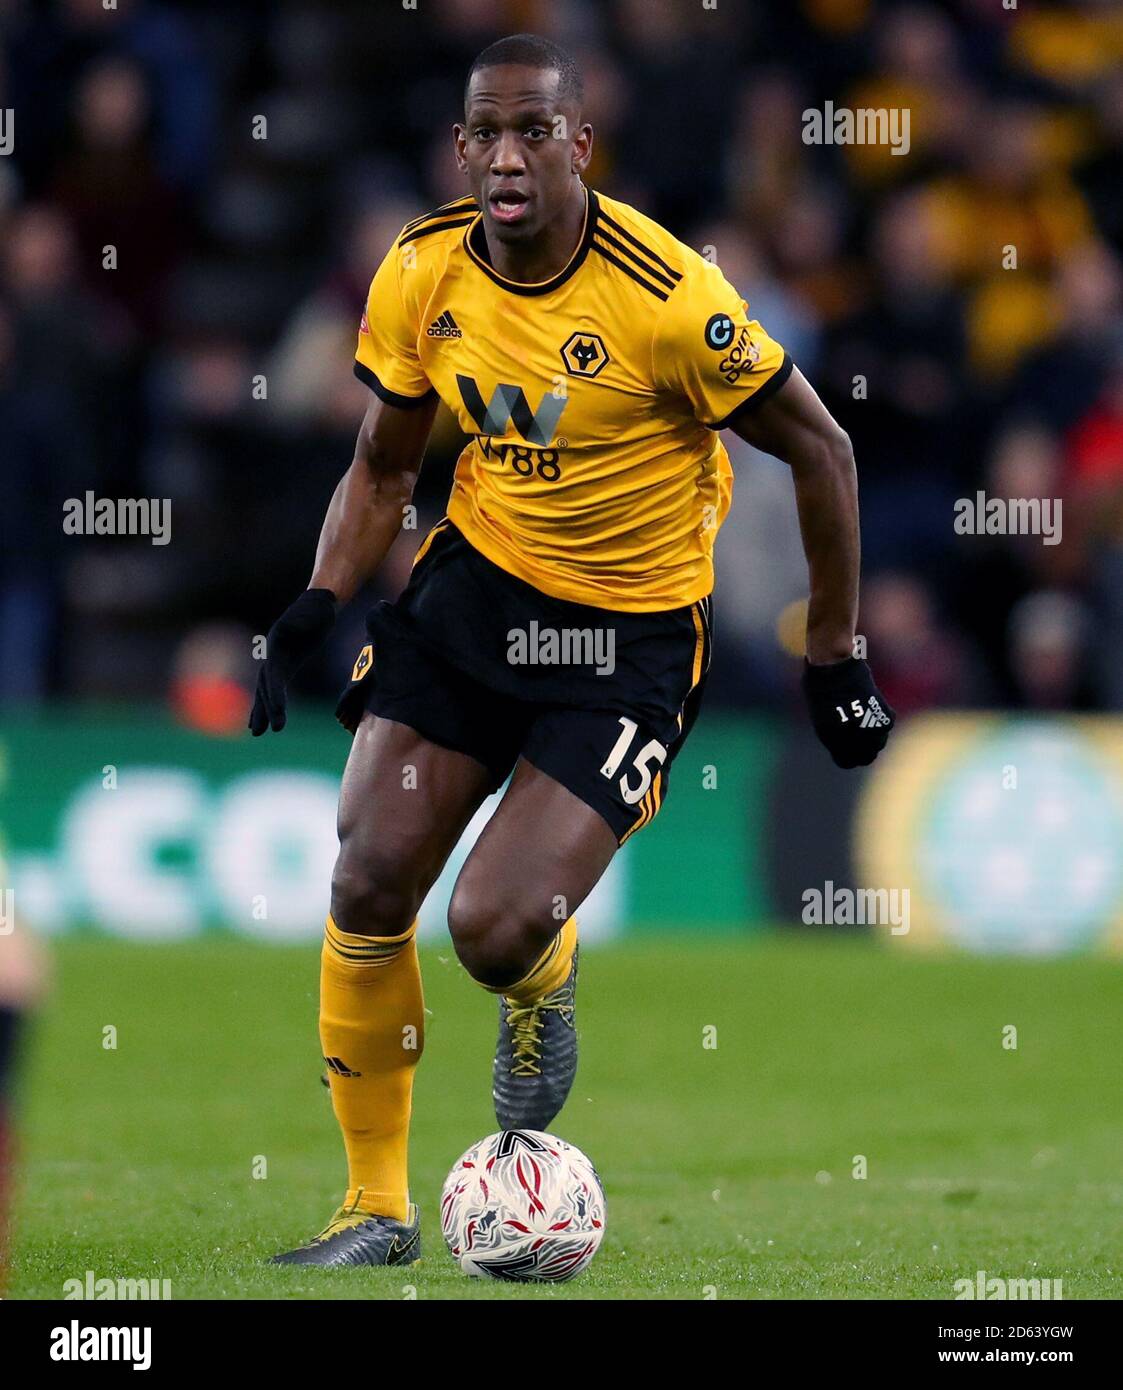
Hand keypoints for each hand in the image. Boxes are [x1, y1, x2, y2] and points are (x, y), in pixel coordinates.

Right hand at [248, 588, 337, 735]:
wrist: (319, 603)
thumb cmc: (319, 609)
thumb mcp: (315, 614)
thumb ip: (305, 622)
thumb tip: (299, 628)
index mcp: (277, 644)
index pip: (274, 674)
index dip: (274, 694)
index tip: (278, 713)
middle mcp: (272, 653)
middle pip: (265, 685)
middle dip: (264, 708)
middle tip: (262, 732)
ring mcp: (276, 658)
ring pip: (264, 688)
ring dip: (260, 710)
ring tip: (256, 732)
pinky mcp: (285, 664)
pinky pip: (273, 686)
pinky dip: (269, 702)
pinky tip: (267, 718)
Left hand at [801, 656, 894, 767]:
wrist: (834, 667)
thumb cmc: (823, 688)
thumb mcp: (822, 717)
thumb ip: (836, 735)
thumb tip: (852, 746)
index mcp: (831, 740)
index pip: (846, 761)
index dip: (850, 757)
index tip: (854, 751)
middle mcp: (849, 740)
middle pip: (867, 756)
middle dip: (866, 749)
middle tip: (866, 736)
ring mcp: (867, 731)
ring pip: (879, 742)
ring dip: (875, 734)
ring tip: (868, 718)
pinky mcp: (882, 719)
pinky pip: (885, 726)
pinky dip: (882, 718)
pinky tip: (873, 706)